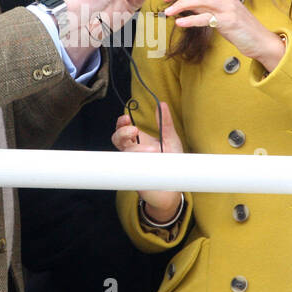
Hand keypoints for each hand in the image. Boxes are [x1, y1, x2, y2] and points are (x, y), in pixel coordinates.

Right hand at [112, 101, 183, 220]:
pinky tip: (148, 162)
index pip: (123, 129)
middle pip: (117, 139)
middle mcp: (132, 152)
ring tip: (154, 151)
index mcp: (139, 141)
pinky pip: (127, 169)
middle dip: (122, 133)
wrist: (174, 187)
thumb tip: (161, 104)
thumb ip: (165, 123)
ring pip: (124, 152)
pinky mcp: (133, 177)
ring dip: (136, 149)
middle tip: (134, 131)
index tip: (125, 118)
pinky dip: (136, 164)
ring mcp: (131, 164)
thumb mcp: (171, 139)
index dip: (121, 123)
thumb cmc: (171, 163)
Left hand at [161, 0, 284, 70]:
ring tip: (168, 11)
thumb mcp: (222, 12)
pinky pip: (205, 18)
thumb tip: (186, 1)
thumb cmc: (240, 27)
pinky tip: (179, 23)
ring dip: (181, 4)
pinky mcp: (228, 22)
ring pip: (200, 0)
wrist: (260, 40)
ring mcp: (227, 9)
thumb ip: (206, 6)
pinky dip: (190, 20)